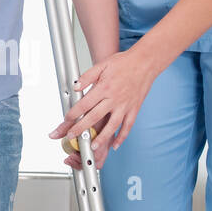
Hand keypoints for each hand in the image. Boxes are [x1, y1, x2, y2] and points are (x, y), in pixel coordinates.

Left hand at [47, 42, 157, 171]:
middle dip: (81, 129)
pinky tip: (115, 145)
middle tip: (71, 137)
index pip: (85, 104)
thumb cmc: (124, 62)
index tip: (66, 120)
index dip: (73, 114)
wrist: (145, 62)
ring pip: (112, 126)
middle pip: (95, 117)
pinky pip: (128, 126)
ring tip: (92, 147)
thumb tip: (75, 87)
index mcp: (104, 88)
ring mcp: (125, 106)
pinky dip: (122, 137)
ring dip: (102, 138)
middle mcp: (114, 99)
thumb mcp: (102, 65)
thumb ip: (87, 76)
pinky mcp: (134, 109)